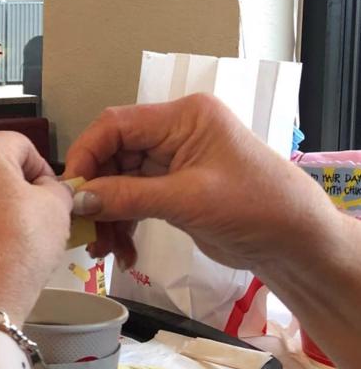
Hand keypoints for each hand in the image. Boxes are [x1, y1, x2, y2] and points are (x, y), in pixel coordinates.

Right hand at [64, 94, 340, 273]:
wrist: (298, 244)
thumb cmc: (256, 208)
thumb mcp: (187, 200)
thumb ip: (127, 197)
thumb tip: (77, 200)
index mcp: (183, 117)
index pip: (115, 125)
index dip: (86, 155)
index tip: (70, 192)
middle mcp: (174, 132)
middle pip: (113, 156)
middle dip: (97, 194)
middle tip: (84, 229)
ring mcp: (173, 161)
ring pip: (119, 182)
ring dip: (108, 215)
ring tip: (105, 250)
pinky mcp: (174, 188)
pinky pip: (133, 200)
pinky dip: (124, 224)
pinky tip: (123, 251)